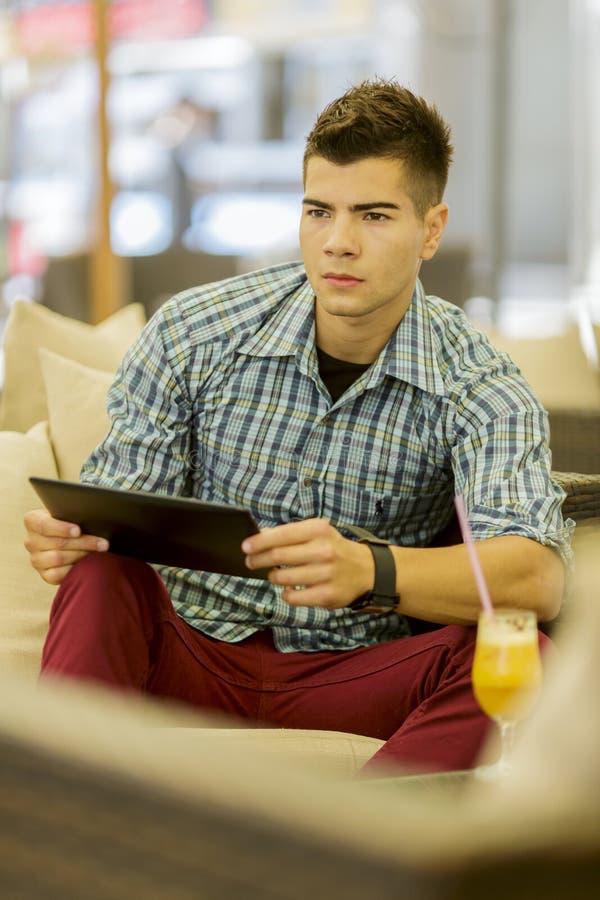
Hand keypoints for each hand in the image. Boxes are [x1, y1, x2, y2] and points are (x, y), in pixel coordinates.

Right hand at [24, 508, 108, 585]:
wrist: (70, 537)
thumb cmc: (72, 521)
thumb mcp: (69, 513)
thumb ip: (73, 513)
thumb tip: (91, 517)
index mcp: (33, 521)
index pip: (44, 525)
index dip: (61, 528)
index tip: (78, 530)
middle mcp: (31, 541)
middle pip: (57, 543)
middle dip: (84, 543)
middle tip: (103, 543)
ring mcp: (36, 559)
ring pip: (58, 558)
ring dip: (82, 555)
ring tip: (99, 551)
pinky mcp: (44, 574)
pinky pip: (57, 574)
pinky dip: (74, 569)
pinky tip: (87, 564)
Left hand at [242, 518, 373, 608]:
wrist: (367, 570)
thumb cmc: (334, 548)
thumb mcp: (318, 532)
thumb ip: (291, 534)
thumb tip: (260, 536)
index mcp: (319, 530)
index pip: (281, 535)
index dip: (259, 542)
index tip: (245, 547)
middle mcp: (323, 550)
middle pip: (278, 556)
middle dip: (259, 560)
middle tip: (251, 562)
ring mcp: (326, 574)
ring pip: (283, 578)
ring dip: (273, 577)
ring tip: (274, 575)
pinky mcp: (327, 595)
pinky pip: (293, 598)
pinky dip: (286, 594)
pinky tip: (289, 590)